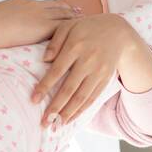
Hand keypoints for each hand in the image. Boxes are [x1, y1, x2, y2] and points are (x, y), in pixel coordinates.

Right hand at [0, 0, 80, 49]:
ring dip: (73, 16)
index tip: (57, 5)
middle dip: (66, 7)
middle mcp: (34, 5)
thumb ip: (0, 13)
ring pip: (62, 13)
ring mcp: (41, 14)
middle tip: (76, 9)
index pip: (40, 3)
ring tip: (83, 18)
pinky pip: (64, 25)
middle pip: (55, 5)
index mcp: (21, 1)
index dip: (50, 5)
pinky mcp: (45, 26)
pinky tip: (81, 29)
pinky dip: (74, 27)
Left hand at [30, 14, 137, 128]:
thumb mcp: (70, 25)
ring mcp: (98, 72)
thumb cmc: (87, 28)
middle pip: (69, 88)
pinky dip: (81, 110)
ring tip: (56, 125)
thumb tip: (44, 60)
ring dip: (68, 113)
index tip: (34, 100)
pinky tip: (71, 118)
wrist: (118, 32)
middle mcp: (88, 61)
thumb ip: (55, 40)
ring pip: (82, 97)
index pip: (57, 71)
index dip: (45, 87)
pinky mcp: (105, 79)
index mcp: (76, 46)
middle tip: (44, 122)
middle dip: (56, 107)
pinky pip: (92, 98)